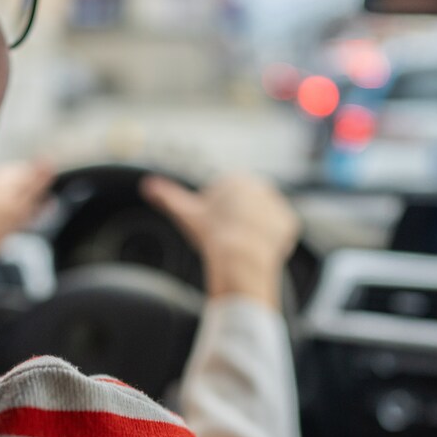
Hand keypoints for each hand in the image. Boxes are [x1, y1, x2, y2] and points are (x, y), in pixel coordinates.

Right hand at [140, 172, 298, 309]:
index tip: (212, 230)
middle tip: (225, 241)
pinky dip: (269, 243)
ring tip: (240, 247)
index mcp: (236, 179)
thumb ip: (167, 196)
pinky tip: (256, 250)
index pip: (223, 199)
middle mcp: (261, 185)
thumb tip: (147, 184)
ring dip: (251, 233)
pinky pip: (277, 234)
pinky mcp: (290, 223)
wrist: (240, 257)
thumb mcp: (186, 213)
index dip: (214, 218)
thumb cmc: (212, 234)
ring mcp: (277, 204)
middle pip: (243, 209)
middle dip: (235, 223)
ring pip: (260, 222)